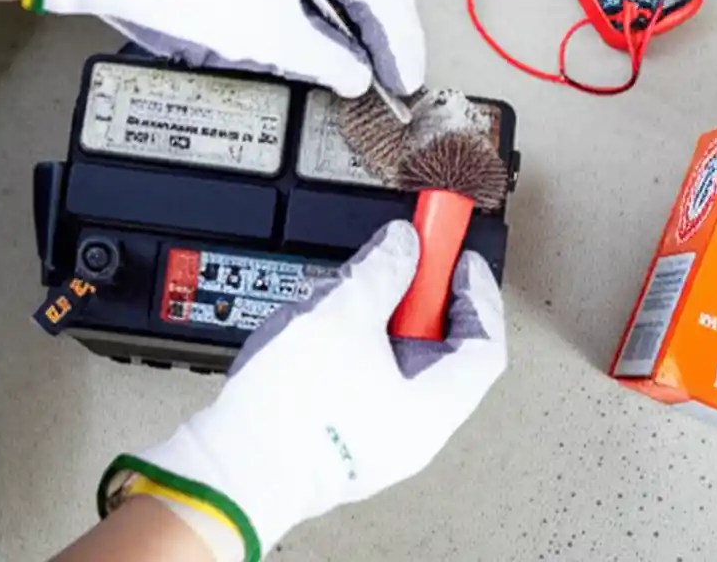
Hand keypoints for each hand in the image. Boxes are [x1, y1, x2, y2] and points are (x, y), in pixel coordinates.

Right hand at [100, 221, 506, 559]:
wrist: (232, 470)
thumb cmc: (291, 412)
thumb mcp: (343, 313)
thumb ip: (382, 270)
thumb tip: (404, 246)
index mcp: (435, 405)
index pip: (484, 343)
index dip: (476, 293)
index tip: (456, 257)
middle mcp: (414, 431)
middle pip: (442, 353)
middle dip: (419, 300)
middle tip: (400, 264)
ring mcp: (377, 441)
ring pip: (399, 368)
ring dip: (381, 324)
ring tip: (345, 298)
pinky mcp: (341, 443)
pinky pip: (366, 386)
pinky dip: (356, 352)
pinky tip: (320, 334)